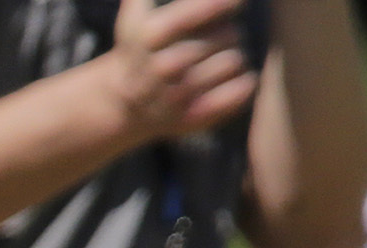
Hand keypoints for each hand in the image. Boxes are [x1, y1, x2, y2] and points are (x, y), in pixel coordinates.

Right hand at [105, 0, 259, 144]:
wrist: (122, 102)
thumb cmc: (138, 48)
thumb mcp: (135, 15)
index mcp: (152, 35)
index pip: (205, 7)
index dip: (228, 2)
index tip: (234, 2)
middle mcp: (164, 65)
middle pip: (227, 34)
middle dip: (228, 30)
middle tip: (221, 33)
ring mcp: (179, 94)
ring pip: (234, 62)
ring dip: (235, 54)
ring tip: (223, 55)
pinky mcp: (193, 117)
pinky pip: (237, 93)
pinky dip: (244, 83)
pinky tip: (236, 76)